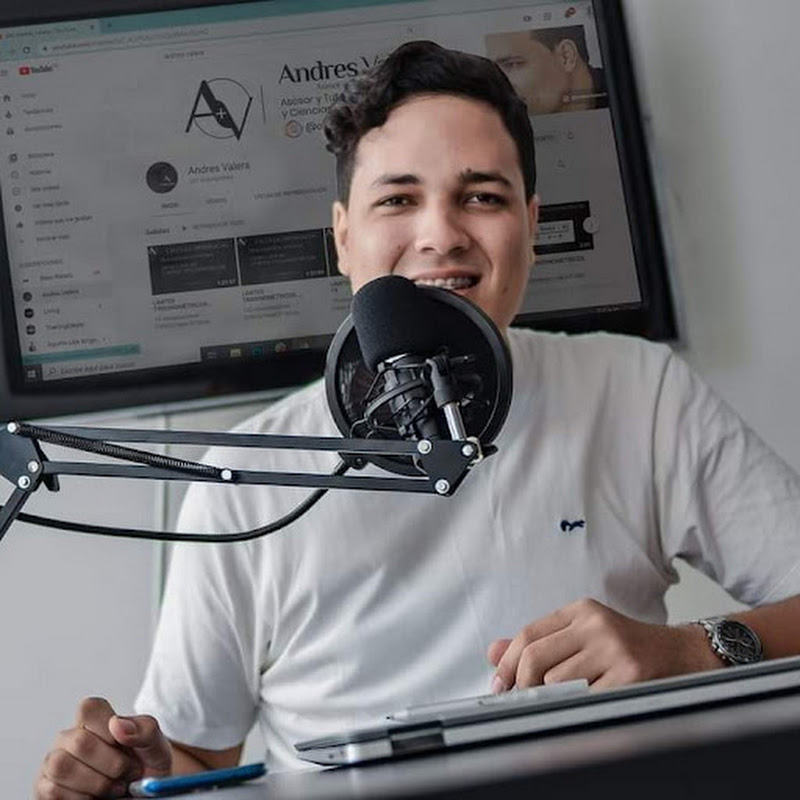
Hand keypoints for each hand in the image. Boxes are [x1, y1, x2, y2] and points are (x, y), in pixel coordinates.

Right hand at [35, 697, 171, 798]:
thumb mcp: (156, 745)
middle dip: (111, 764)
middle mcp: (70, 737)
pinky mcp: (45, 788)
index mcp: (95, 719)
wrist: (142, 794)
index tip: (126, 746)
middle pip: (79, 742)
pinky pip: (53, 792)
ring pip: (61, 767)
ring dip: (96, 784)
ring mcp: (54, 762)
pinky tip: (96, 798)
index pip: (89, 707)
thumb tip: (117, 724)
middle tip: (127, 773)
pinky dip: (82, 798)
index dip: (108, 728)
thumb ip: (144, 729)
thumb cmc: (146, 765)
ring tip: (114, 788)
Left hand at [488, 598, 719, 691]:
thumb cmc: (628, 650)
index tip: (500, 685)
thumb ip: (540, 642)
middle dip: (522, 685)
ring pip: (557, 681)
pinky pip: (586, 699)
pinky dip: (577, 709)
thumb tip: (493, 652)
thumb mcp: (583, 636)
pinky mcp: (630, 674)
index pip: (528, 634)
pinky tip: (584, 708)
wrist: (683, 655)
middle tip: (523, 701)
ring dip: (552, 700)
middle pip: (535, 656)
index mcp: (581, 610)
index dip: (507, 662)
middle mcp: (595, 624)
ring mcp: (613, 648)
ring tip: (562, 703)